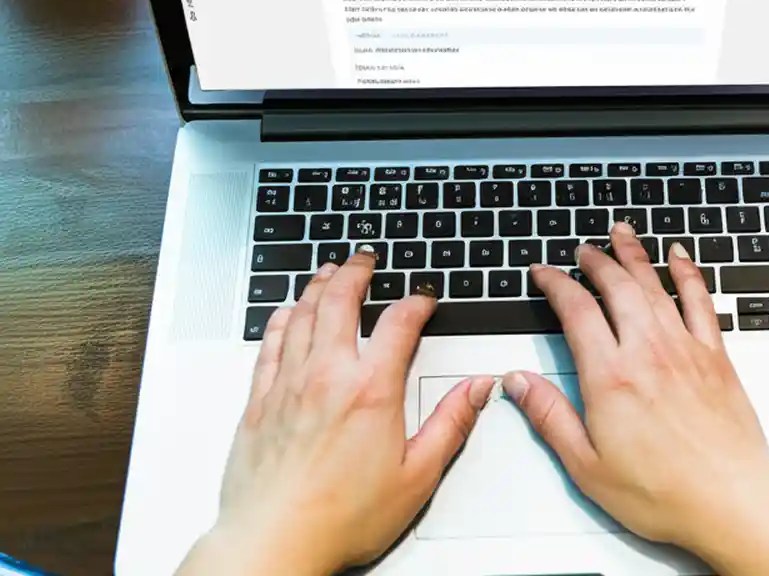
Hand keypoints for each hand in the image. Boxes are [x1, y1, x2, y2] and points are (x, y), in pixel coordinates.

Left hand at [179, 250, 493, 575]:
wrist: (275, 542)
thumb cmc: (342, 519)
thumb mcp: (417, 477)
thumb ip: (450, 424)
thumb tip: (477, 389)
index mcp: (371, 392)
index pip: (398, 324)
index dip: (415, 303)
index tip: (423, 299)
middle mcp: (326, 377)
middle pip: (339, 301)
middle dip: (355, 272)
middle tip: (364, 259)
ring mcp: (287, 385)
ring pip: (301, 315)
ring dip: (317, 286)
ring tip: (328, 271)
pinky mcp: (258, 401)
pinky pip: (269, 343)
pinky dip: (281, 319)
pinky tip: (287, 312)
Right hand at [507, 223, 768, 575]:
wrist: (729, 498)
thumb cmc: (662, 492)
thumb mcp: (586, 466)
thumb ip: (550, 417)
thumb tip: (517, 382)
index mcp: (609, 377)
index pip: (575, 311)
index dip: (555, 285)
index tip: (543, 273)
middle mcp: (646, 352)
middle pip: (616, 287)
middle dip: (595, 262)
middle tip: (582, 250)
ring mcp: (684, 349)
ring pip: (654, 286)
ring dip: (635, 255)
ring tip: (621, 233)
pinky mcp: (714, 356)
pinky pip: (699, 301)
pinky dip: (687, 274)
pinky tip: (680, 257)